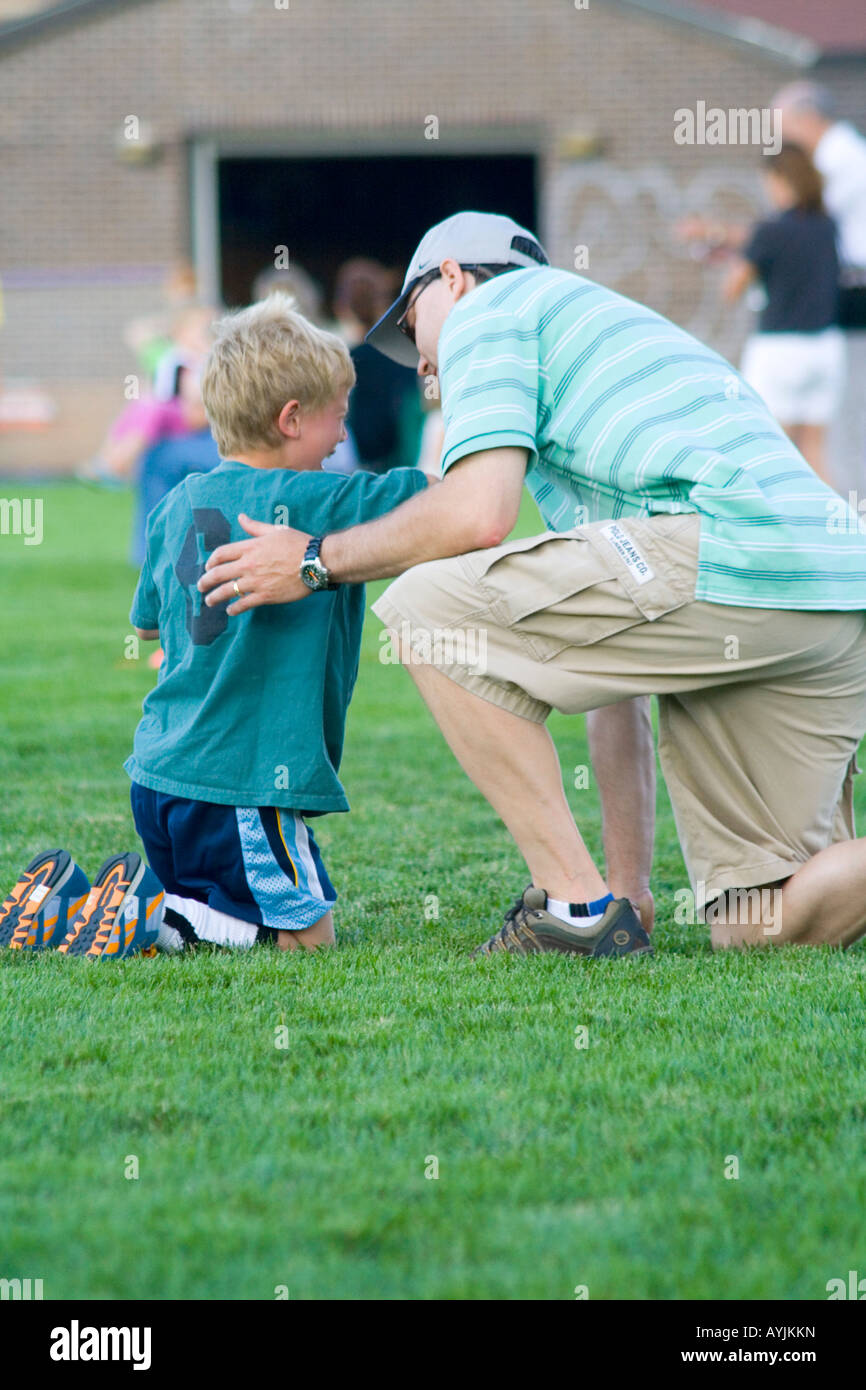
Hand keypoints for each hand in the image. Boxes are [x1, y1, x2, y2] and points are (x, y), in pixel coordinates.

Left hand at [197, 514, 312, 613]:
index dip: (211, 561)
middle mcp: (249, 564)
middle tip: (200, 586)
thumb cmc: (299, 544)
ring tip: (209, 601)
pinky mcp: (265, 595)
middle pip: (218, 573)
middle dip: (205, 581)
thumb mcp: (275, 530)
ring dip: (214, 597)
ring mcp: (256, 581)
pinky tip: (230, 611)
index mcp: (250, 547)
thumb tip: (241, 516)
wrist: (316, 562)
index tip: (208, 567)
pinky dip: (234, 609)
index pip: (221, 553)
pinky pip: (244, 603)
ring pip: (227, 591)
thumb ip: (255, 527)